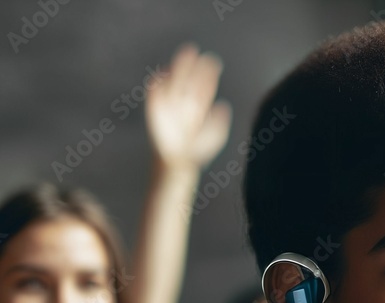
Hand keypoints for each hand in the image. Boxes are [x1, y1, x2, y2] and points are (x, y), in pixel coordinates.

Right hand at [146, 44, 231, 169]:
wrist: (176, 163)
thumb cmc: (195, 153)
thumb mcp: (213, 138)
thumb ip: (219, 124)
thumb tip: (223, 107)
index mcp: (197, 109)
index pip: (203, 88)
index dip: (208, 75)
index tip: (214, 63)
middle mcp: (183, 104)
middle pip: (188, 80)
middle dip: (193, 66)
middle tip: (199, 52)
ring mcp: (169, 106)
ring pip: (174, 81)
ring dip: (178, 67)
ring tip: (185, 55)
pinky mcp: (154, 110)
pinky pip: (155, 93)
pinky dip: (159, 83)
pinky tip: (164, 73)